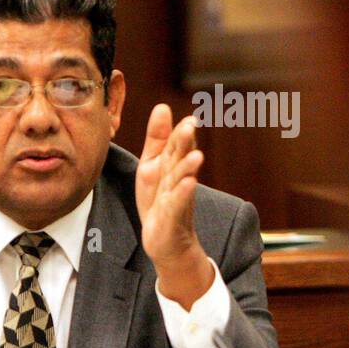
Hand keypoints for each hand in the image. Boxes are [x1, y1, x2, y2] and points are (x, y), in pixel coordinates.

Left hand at [136, 104, 214, 307]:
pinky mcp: (172, 217)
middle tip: (191, 125)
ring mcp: (176, 197)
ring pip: (182, 179)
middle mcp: (177, 178)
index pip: (177, 144)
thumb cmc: (159, 200)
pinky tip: (188, 183)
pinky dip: (183, 193)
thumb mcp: (152, 165)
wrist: (165, 241)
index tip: (189, 118)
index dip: (182, 131)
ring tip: (196, 155)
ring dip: (189, 167)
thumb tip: (163, 106)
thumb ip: (157, 138)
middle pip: (181, 157)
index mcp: (172, 164)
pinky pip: (177, 203)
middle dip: (185, 142)